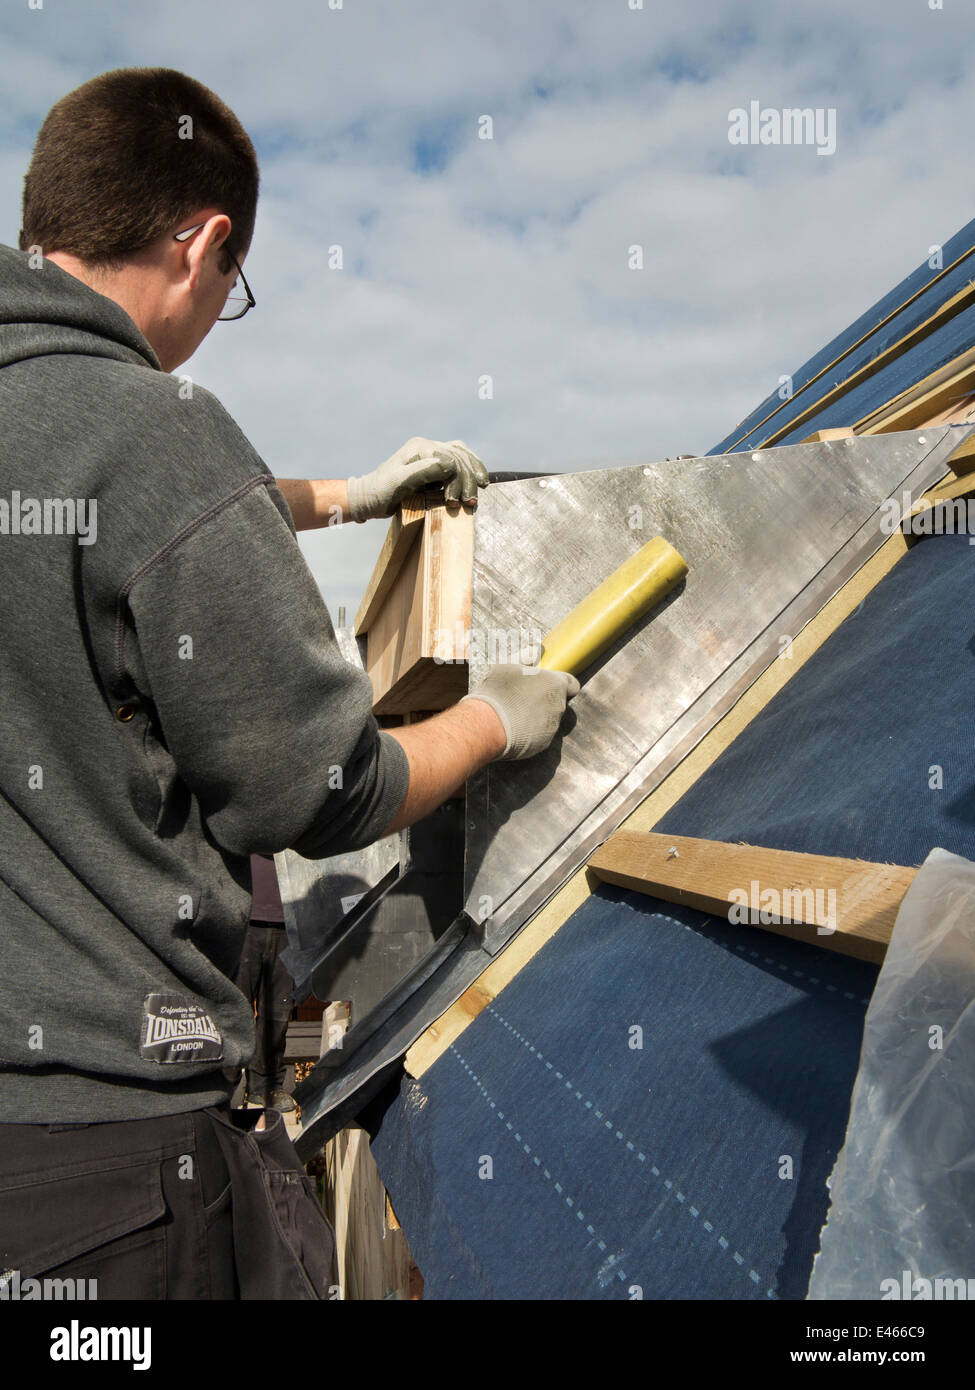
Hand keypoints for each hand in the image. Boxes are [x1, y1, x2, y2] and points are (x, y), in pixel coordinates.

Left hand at [347, 437, 487, 521]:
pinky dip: (469, 468)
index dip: (459, 480)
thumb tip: (451, 466)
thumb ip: (424, 472)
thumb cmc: (382, 493)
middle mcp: (427, 445)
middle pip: (459, 457)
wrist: (370, 497)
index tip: (455, 502)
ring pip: (462, 455)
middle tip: (469, 502)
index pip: (451, 459)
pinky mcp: (432, 462)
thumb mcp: (400, 483)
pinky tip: (477, 478)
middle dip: (467, 480)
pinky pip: (458, 459)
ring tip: (475, 494)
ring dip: (472, 473)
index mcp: (420, 447)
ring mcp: (430, 452)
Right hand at [461, 664, 580, 759]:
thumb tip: (534, 651)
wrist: (488, 725)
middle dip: (546, 700)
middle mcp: (559, 705)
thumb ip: (525, 659)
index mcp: (554, 684)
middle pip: (559, 702)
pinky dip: (532, 732)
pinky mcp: (545, 743)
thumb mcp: (508, 666)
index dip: (563, 684)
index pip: (572, 684)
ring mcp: (553, 726)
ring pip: (550, 719)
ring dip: (538, 716)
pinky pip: (541, 735)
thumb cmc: (497, 692)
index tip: (550, 685)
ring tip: (516, 714)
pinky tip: (515, 729)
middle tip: (525, 699)